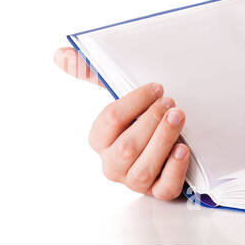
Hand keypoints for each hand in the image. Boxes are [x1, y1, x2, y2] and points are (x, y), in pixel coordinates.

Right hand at [54, 47, 190, 200]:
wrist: (176, 138)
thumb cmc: (143, 116)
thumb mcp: (123, 94)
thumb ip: (93, 74)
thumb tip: (61, 54)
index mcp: (101, 140)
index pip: (109, 121)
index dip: (134, 102)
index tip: (157, 87)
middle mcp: (114, 164)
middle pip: (126, 148)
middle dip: (150, 121)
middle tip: (171, 102)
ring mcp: (136, 180)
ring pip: (143, 169)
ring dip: (163, 140)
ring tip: (179, 116)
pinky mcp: (160, 191)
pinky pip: (165, 188)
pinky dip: (175, 169)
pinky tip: (184, 149)